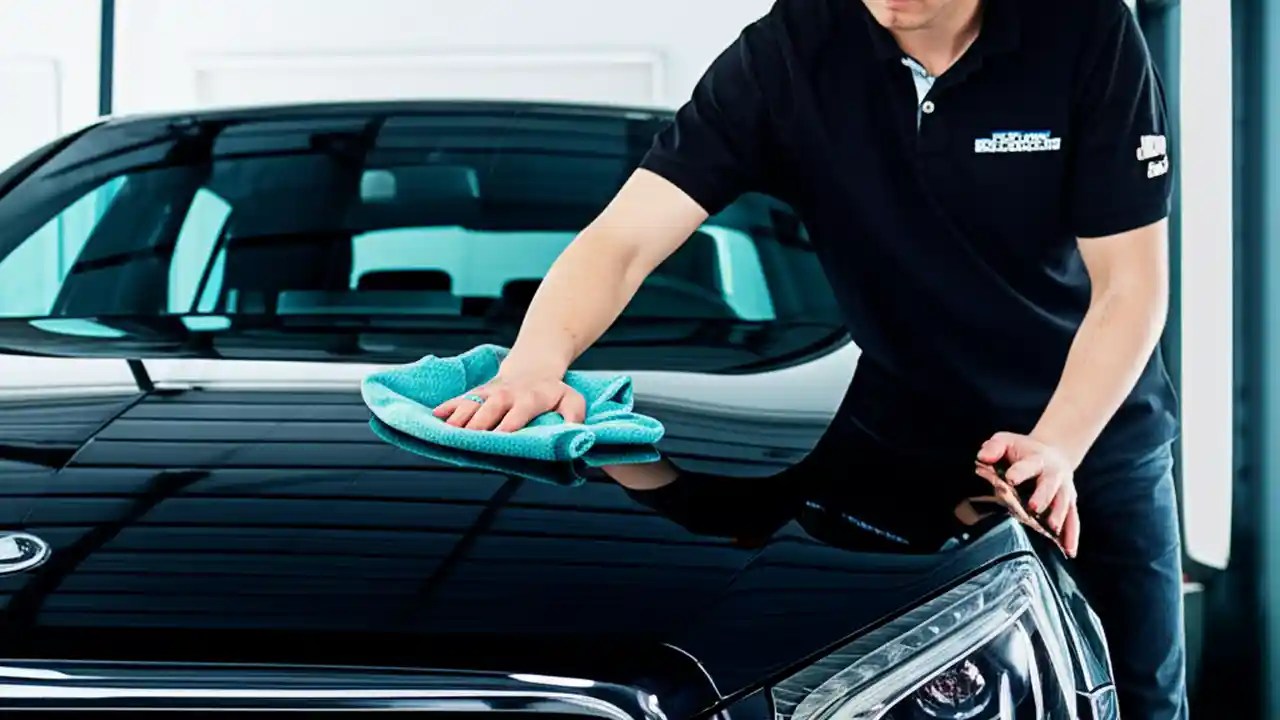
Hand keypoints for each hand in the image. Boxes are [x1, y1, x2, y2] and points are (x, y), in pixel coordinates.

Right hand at [432, 373, 585, 432]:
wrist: (533, 366)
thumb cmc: (554, 392)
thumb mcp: (572, 400)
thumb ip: (574, 416)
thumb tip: (575, 434)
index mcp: (531, 398)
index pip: (519, 412)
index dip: (509, 424)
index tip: (500, 437)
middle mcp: (507, 395)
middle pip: (489, 409)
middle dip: (477, 424)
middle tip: (466, 440)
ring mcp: (489, 393)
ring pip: (471, 404)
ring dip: (458, 418)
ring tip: (446, 434)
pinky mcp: (477, 393)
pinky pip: (459, 399)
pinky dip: (447, 408)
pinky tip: (434, 418)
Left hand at [976, 432, 1080, 557]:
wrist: (1054, 453)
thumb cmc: (1022, 451)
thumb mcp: (1006, 441)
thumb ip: (994, 447)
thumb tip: (982, 457)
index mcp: (1036, 459)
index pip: (1028, 465)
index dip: (1019, 471)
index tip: (1010, 479)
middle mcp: (1054, 475)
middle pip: (1049, 486)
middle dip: (1042, 496)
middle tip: (1033, 507)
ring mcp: (1064, 491)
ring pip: (1063, 505)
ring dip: (1059, 517)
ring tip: (1052, 530)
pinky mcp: (1070, 504)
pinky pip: (1074, 521)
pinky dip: (1072, 536)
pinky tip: (1069, 551)